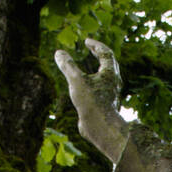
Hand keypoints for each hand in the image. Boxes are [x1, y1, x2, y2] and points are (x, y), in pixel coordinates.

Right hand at [54, 38, 131, 165]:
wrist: (101, 129)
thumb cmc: (91, 103)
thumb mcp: (76, 80)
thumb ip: (67, 66)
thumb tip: (58, 53)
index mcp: (109, 74)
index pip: (106, 53)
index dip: (96, 45)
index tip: (86, 41)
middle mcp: (112, 84)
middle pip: (108, 64)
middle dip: (99, 55)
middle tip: (91, 48)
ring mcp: (109, 95)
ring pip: (105, 79)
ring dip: (97, 70)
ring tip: (88, 67)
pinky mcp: (103, 106)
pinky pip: (99, 90)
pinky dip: (92, 83)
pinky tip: (84, 88)